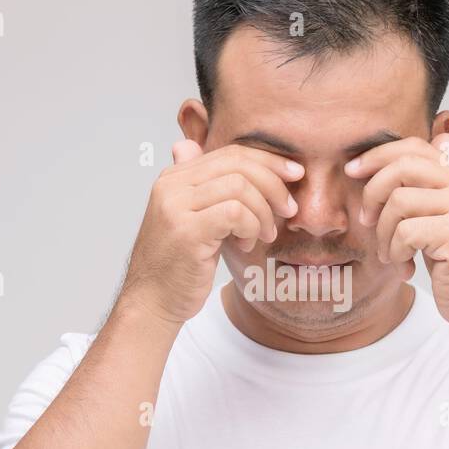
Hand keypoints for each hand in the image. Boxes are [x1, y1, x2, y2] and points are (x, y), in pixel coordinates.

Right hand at [119, 141, 303, 324]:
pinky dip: (252, 228)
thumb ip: (202, 187)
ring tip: (264, 235)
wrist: (153, 301)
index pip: (230, 153)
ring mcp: (176, 207)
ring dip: (264, 213)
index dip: (268, 161)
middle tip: (289, 209)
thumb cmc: (178, 265)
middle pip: (238, 164)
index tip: (295, 174)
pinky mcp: (186, 230)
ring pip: (240, 187)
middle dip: (274, 184)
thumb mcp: (195, 219)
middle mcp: (171, 185)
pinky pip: (235, 213)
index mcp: (174, 177)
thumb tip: (192, 147)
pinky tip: (247, 246)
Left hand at [346, 133, 448, 332]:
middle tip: (367, 220)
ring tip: (392, 253)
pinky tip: (405, 266)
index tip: (352, 170)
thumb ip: (437, 181)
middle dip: (372, 193)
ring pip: (399, 202)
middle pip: (402, 167)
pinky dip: (396, 252)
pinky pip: (405, 232)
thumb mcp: (446, 216)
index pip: (415, 147)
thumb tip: (443, 128)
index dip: (378, 155)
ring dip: (384, 233)